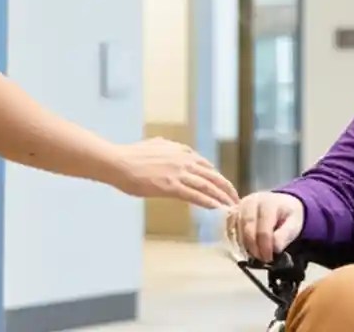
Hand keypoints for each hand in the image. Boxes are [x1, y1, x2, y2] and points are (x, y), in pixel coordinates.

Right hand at [110, 137, 238, 208]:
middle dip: (226, 187)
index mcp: (180, 150)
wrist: (118, 162)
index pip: (205, 165)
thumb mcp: (153, 145)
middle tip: (235, 198)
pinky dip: (209, 202)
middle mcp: (183, 160)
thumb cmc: (130, 156)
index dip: (216, 176)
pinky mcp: (171, 186)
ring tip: (232, 206)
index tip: (223, 186)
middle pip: (212, 174)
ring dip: (222, 196)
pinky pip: (195, 195)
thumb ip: (165, 147)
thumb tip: (167, 146)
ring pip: (208, 185)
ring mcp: (178, 173)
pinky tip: (218, 208)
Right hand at [230, 192, 304, 262]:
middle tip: (262, 259)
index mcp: (268, 202)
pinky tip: (247, 249)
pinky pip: (230, 229)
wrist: (282, 203)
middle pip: (247, 227)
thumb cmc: (288, 215)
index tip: (269, 258)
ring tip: (256, 256)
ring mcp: (240, 206)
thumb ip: (285, 235)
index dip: (265, 245)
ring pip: (237, 229)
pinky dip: (237, 241)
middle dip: (254, 247)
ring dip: (245, 245)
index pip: (263, 227)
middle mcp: (251, 201)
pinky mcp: (233, 212)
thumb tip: (275, 248)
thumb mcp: (294, 224)